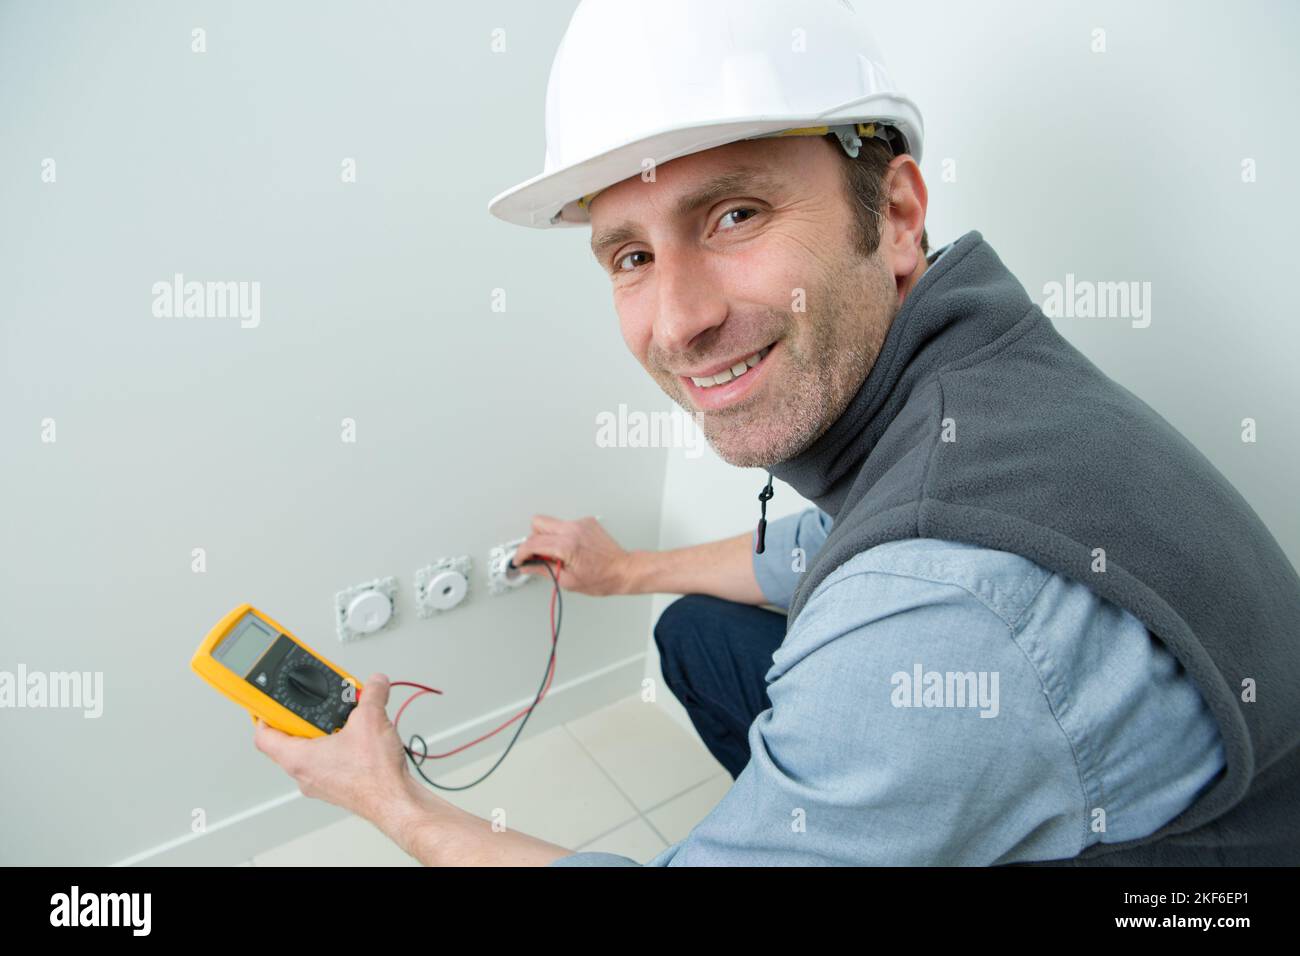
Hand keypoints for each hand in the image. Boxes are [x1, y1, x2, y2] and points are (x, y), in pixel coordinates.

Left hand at [253, 672, 416, 820]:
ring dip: (325, 732)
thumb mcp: (371, 719)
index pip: (264, 737)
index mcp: (298, 758)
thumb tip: (375, 682)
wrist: (394, 801)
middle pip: (289, 741)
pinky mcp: (336, 787)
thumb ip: (371, 694)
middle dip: (306, 718)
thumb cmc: (374, 776)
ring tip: (345, 720)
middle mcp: (303, 774)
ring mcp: (320, 783)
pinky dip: (339, 747)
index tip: (270, 702)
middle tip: (320, 705)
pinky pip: (329, 762)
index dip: (264, 715)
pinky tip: (359, 738)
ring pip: (311, 752)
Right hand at [513, 514, 631, 595]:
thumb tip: (529, 567)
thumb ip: (543, 570)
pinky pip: (566, 525)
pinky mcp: (587, 522)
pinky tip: (571, 549)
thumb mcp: (568, 581)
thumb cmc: (603, 578)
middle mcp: (573, 529)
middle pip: (538, 523)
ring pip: (552, 523)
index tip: (519, 560)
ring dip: (549, 537)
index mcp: (567, 545)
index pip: (533, 543)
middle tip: (540, 555)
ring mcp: (581, 523)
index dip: (521, 553)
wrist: (624, 570)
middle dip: (534, 539)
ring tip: (559, 555)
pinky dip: (563, 536)